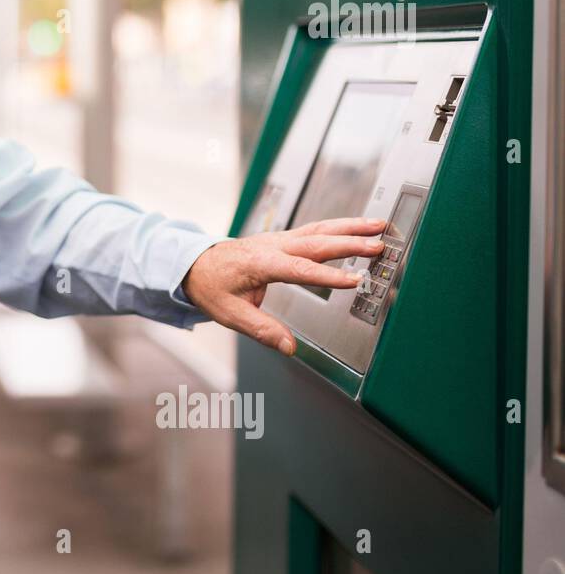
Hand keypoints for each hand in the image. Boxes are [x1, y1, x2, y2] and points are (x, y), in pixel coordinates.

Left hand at [181, 217, 386, 356]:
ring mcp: (278, 239)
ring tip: (379, 226)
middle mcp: (272, 246)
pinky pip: (314, 229)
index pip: (300, 270)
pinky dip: (338, 227)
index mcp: (260, 263)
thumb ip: (261, 329)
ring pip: (319, 229)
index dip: (328, 276)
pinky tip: (357, 227)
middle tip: (378, 246)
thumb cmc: (210, 286)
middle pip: (316, 243)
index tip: (355, 281)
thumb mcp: (229, 314)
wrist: (194, 264)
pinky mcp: (282, 239)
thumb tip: (288, 347)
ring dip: (350, 227)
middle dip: (349, 244)